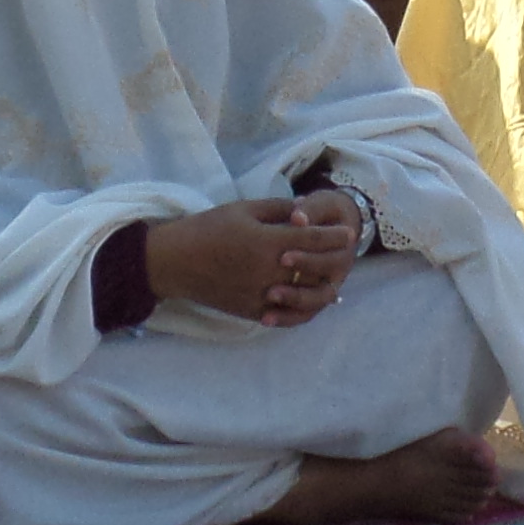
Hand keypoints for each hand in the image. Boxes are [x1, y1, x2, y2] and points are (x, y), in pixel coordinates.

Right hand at [140, 193, 360, 326]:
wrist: (175, 262)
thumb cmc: (208, 229)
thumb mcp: (242, 209)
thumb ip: (277, 210)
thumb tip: (304, 210)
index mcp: (266, 242)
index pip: (311, 239)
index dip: (332, 236)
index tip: (348, 233)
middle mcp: (267, 272)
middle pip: (313, 269)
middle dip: (332, 260)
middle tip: (345, 255)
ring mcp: (260, 295)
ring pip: (303, 296)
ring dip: (320, 288)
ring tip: (332, 281)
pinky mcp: (251, 311)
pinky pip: (283, 314)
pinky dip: (298, 308)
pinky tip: (307, 300)